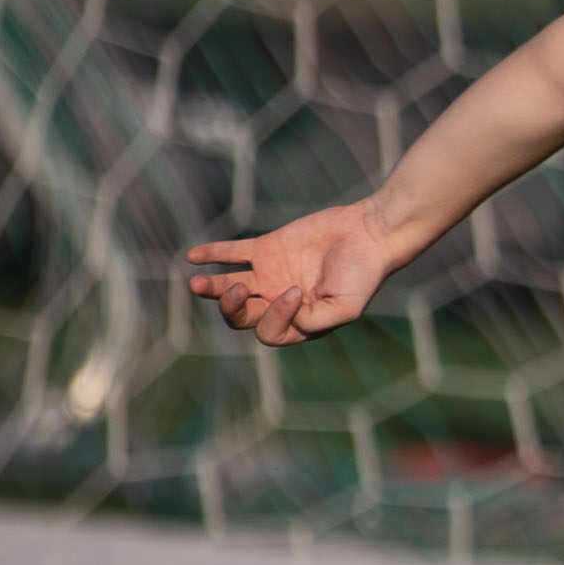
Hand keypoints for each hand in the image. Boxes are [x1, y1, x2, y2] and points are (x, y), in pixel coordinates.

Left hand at [184, 205, 394, 345]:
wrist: (370, 233)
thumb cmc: (364, 273)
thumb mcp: (347, 306)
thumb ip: (317, 321)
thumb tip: (290, 320)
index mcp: (298, 322)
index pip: (268, 331)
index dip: (273, 316)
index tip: (294, 292)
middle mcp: (279, 302)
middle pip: (241, 315)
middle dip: (231, 306)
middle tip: (239, 289)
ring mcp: (270, 275)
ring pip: (230, 286)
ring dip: (212, 288)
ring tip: (196, 285)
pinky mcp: (267, 248)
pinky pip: (233, 253)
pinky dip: (212, 254)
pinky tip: (193, 257)